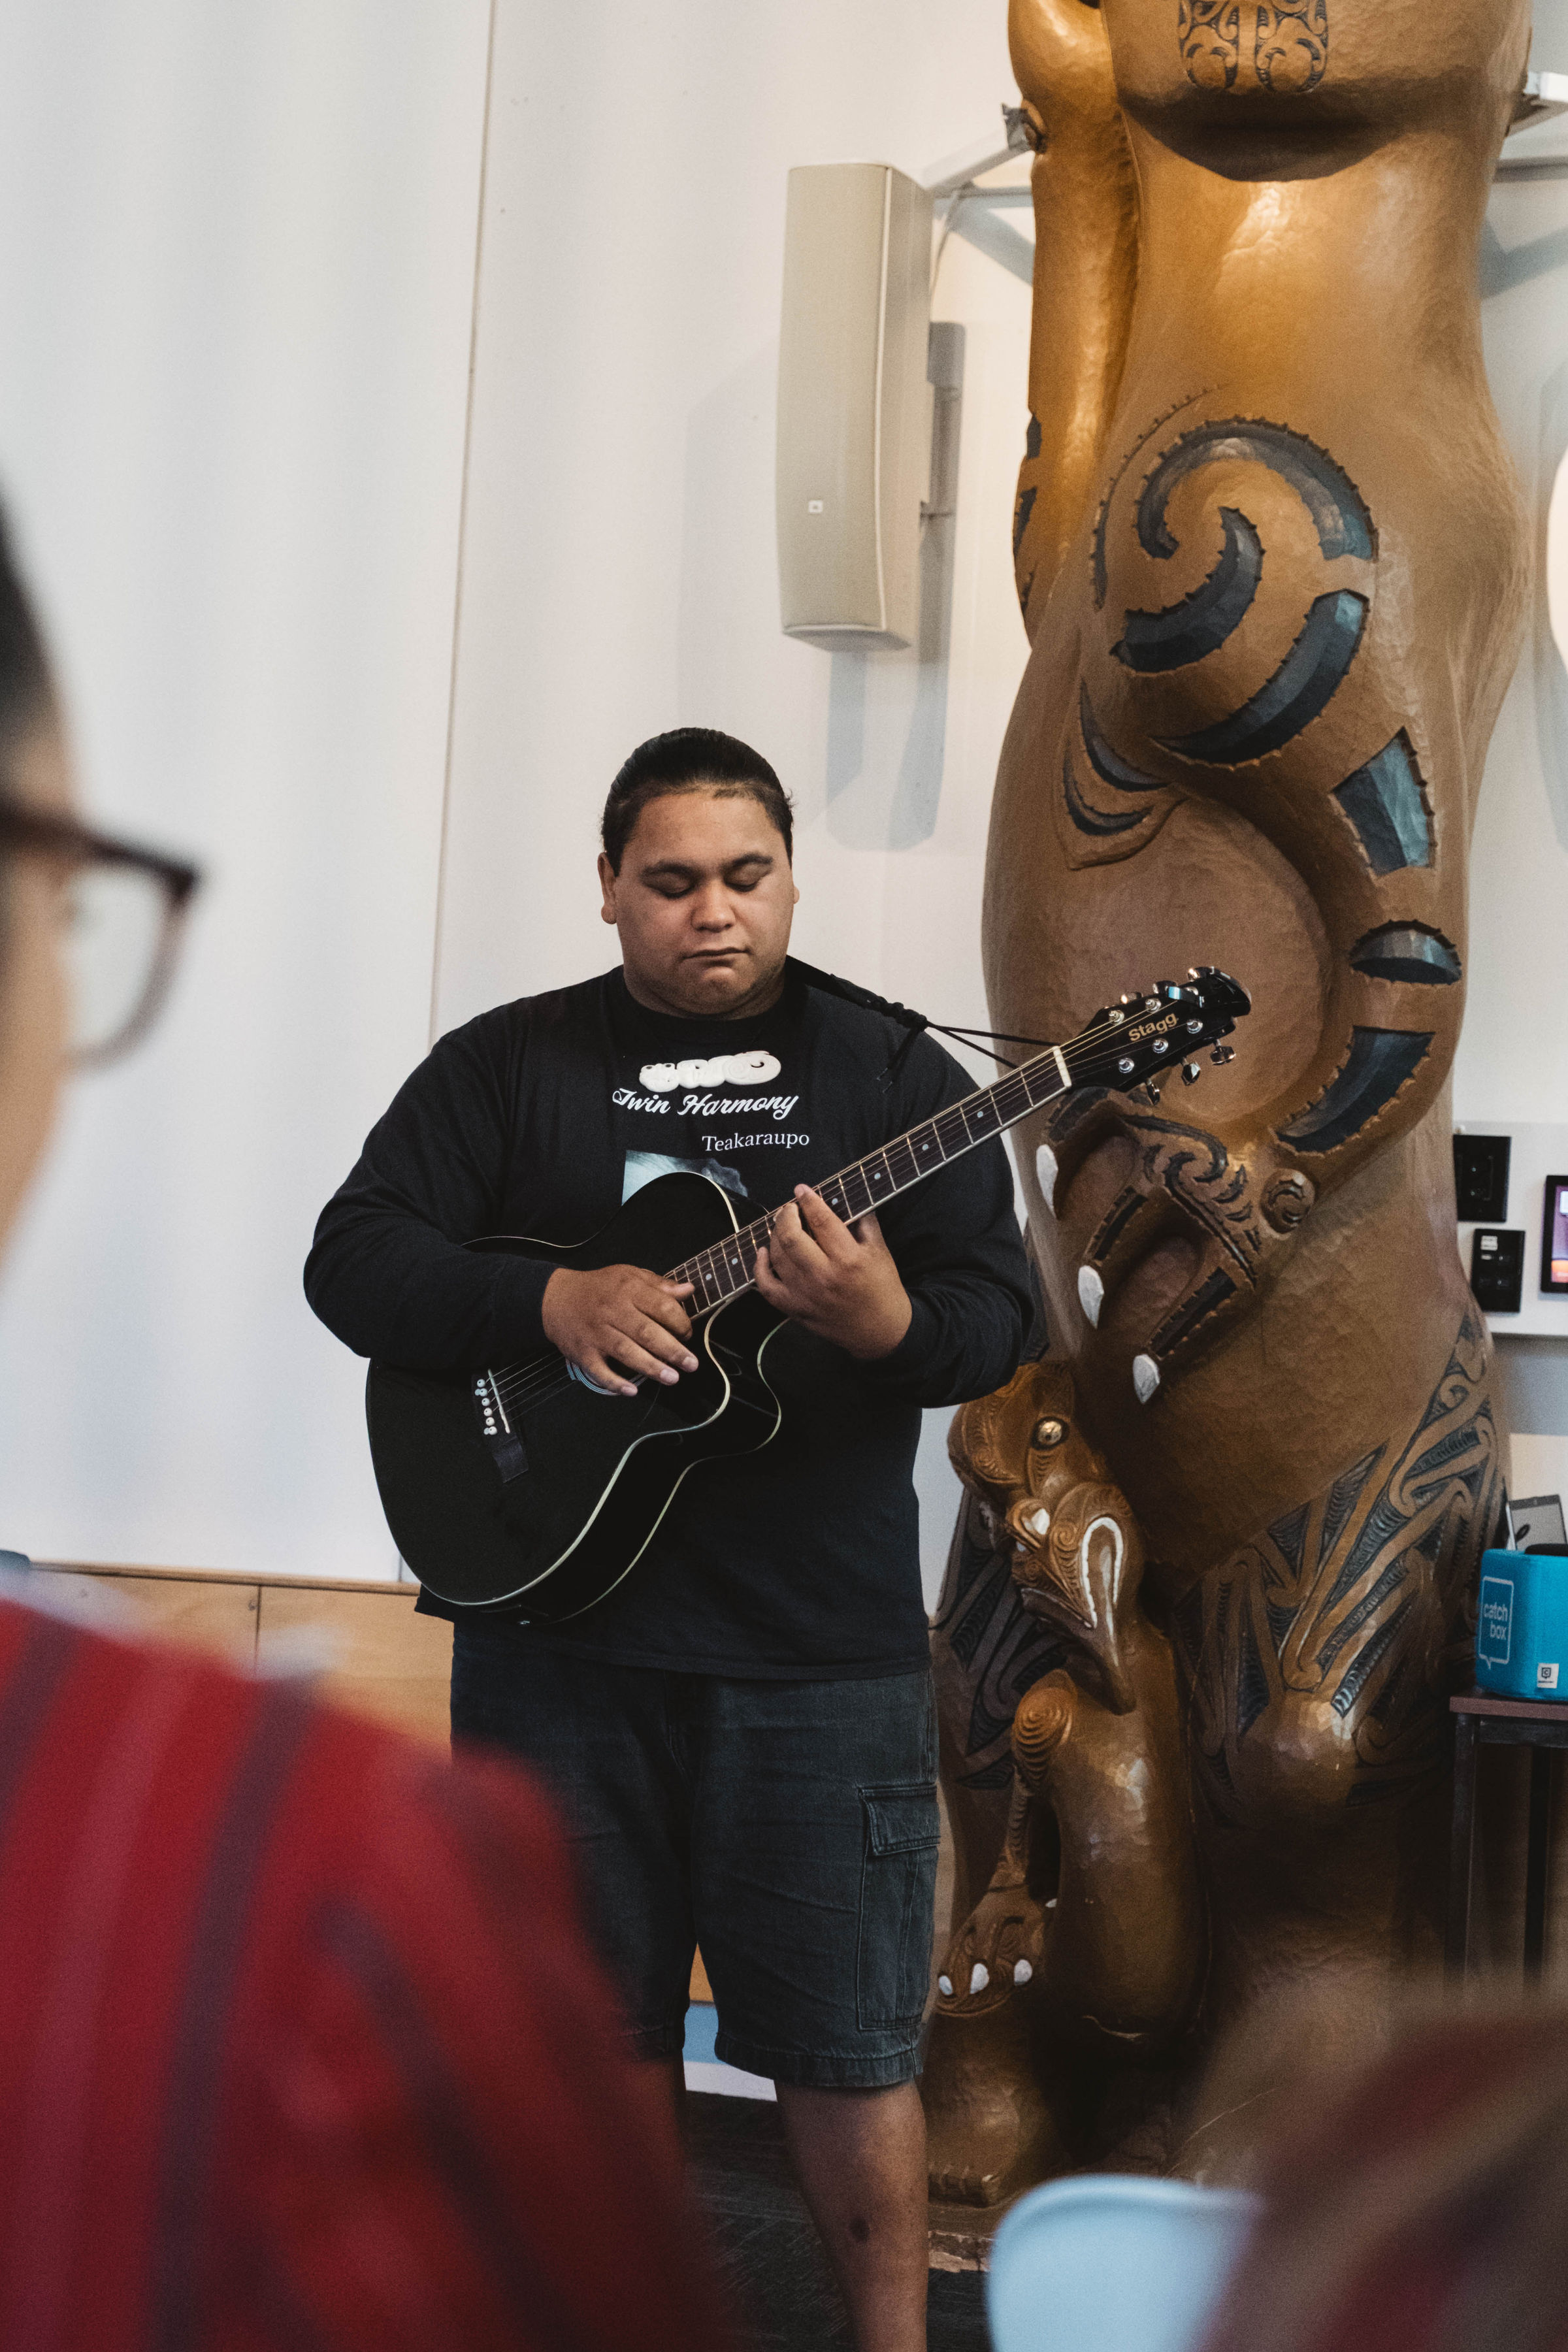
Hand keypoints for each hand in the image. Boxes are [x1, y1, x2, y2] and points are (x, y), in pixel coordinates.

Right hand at [541, 1264, 697, 1397]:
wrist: (555, 1298)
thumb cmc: (599, 1288)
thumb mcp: (629, 1275)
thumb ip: (659, 1285)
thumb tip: (688, 1291)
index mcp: (628, 1290)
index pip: (661, 1306)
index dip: (680, 1322)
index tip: (688, 1334)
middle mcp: (612, 1312)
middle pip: (646, 1332)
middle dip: (672, 1350)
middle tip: (691, 1364)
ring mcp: (596, 1333)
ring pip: (626, 1352)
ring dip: (651, 1367)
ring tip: (672, 1378)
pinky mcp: (583, 1352)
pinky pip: (599, 1370)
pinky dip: (614, 1382)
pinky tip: (632, 1391)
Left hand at [753, 1185, 912, 1359]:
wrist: (880, 1332)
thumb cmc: (882, 1289)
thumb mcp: (880, 1252)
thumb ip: (864, 1223)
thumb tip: (845, 1200)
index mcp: (849, 1259)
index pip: (821, 1220)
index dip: (808, 1200)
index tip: (801, 1190)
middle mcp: (824, 1276)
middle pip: (792, 1236)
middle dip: (786, 1215)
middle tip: (789, 1208)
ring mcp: (806, 1295)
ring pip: (778, 1256)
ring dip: (774, 1235)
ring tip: (781, 1226)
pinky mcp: (795, 1309)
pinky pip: (767, 1287)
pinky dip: (760, 1267)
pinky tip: (763, 1252)